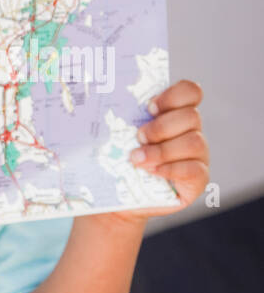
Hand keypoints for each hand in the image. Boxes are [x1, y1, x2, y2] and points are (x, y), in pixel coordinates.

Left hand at [112, 79, 208, 223]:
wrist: (116, 200)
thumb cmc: (115, 163)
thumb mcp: (112, 139)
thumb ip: (117, 118)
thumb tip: (96, 97)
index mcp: (173, 115)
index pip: (190, 92)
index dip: (175, 95)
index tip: (149, 107)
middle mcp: (189, 132)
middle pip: (192, 116)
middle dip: (161, 127)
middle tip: (138, 137)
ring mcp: (197, 156)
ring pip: (194, 142)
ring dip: (162, 150)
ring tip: (137, 159)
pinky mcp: (197, 179)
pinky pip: (195, 170)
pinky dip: (172, 169)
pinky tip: (153, 172)